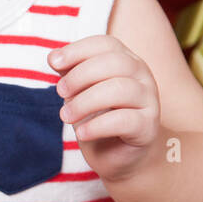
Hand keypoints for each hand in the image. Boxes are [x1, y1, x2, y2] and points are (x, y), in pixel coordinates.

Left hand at [47, 36, 161, 183]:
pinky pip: (125, 120)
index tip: (53, 62)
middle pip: (115, 62)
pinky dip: (97, 126)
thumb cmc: (99, 118)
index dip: (78, 49)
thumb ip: (71, 73)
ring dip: (85, 101)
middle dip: (80, 75)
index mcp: (126, 61)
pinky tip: (81, 133)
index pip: (106, 44)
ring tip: (66, 116)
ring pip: (120, 89)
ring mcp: (149, 101)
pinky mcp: (148, 127)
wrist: (120, 157)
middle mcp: (142, 76)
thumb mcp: (81, 92)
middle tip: (60, 92)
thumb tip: (54, 58)